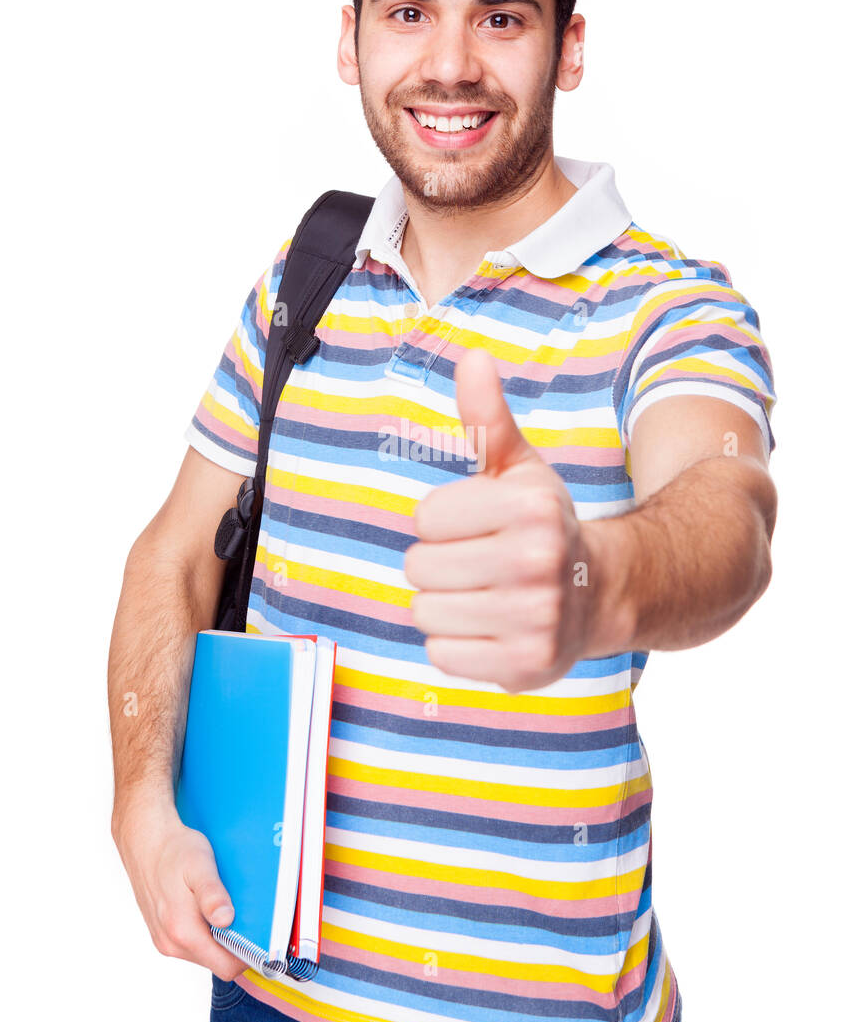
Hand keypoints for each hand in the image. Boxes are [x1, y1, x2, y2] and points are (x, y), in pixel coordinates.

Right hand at [112, 797, 245, 980]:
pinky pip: (191, 943)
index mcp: (182, 932)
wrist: (145, 840)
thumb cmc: (174, 850)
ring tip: (228, 908)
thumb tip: (225, 919)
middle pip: (216, 962)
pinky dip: (205, 932)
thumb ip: (212, 895)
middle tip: (248, 917)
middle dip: (235, 946)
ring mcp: (164, 940)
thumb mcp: (200, 865)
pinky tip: (209, 907)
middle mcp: (170, 943)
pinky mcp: (161, 933)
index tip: (262, 937)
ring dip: (219, 938)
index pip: (226, 967)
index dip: (248, 956)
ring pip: (204, 953)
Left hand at [404, 347, 596, 692]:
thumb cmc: (542, 526)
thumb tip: (472, 358)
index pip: (425, 517)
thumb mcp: (518, 469)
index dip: (441, 521)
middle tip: (479, 563)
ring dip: (444, 605)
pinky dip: (457, 645)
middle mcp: (537, 563)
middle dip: (439, 564)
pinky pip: (443, 654)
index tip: (476, 525)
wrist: (602, 593)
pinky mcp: (527, 664)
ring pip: (426, 612)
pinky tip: (490, 627)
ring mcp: (535, 618)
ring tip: (483, 595)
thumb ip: (487, 419)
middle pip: (419, 567)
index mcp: (530, 508)